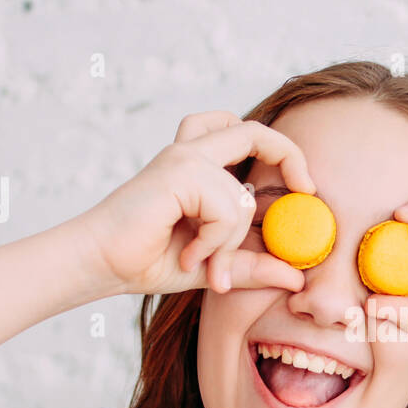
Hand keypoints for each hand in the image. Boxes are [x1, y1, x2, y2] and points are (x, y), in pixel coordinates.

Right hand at [72, 111, 316, 295]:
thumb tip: (297, 276)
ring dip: (229, 243)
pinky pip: (227, 210)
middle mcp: (191, 153)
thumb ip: (253, 265)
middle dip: (290, 155)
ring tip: (200, 261)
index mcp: (199, 164)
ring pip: (242, 199)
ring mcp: (184, 159)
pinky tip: (188, 254)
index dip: (283, 152)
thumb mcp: (214, 265)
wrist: (100, 263)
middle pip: (254, 131)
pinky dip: (215, 242)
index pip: (245, 135)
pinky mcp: (179, 172)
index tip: (305, 188)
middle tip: (307, 189)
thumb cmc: (148, 259)